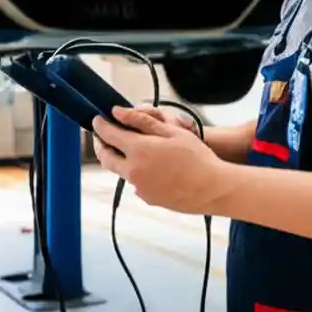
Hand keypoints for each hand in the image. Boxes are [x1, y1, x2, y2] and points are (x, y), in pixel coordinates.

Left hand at [92, 106, 230, 214]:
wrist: (213, 188)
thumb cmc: (196, 157)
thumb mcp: (171, 131)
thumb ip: (140, 121)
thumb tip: (118, 113)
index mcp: (138, 151)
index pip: (109, 135)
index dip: (101, 125)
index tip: (98, 119)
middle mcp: (133, 171)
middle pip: (105, 157)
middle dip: (100, 145)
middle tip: (102, 136)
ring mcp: (139, 188)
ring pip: (121, 171)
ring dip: (120, 159)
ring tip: (132, 149)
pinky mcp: (148, 198)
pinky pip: (135, 182)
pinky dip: (136, 172)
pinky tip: (153, 167)